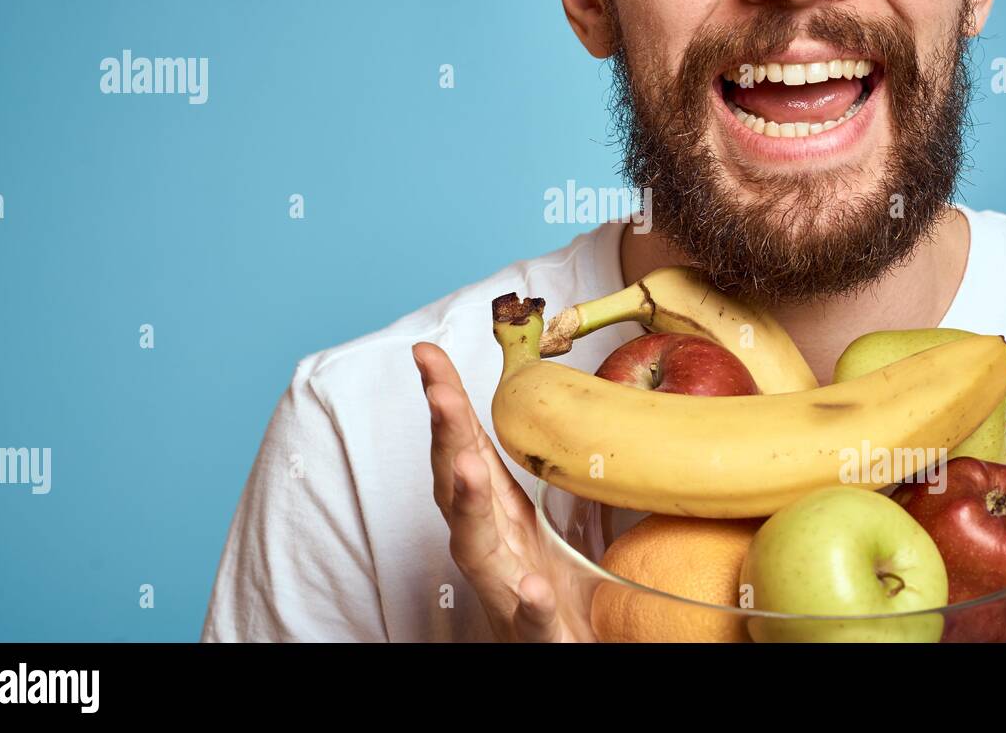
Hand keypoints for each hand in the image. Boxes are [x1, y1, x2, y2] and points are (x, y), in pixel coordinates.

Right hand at [413, 341, 580, 641]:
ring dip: (468, 504)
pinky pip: (531, 620)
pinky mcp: (536, 635)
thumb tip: (579, 409)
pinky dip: (529, 604)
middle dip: (446, 436)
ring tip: (468, 465)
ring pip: (477, 547)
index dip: (447, 400)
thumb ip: (553, 474)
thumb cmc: (553, 593)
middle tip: (438, 392)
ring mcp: (508, 591)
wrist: (565, 651)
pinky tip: (532, 587)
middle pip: (457, 485)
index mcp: (499, 514)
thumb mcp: (554, 524)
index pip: (466, 446)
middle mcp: (491, 547)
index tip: (427, 353)